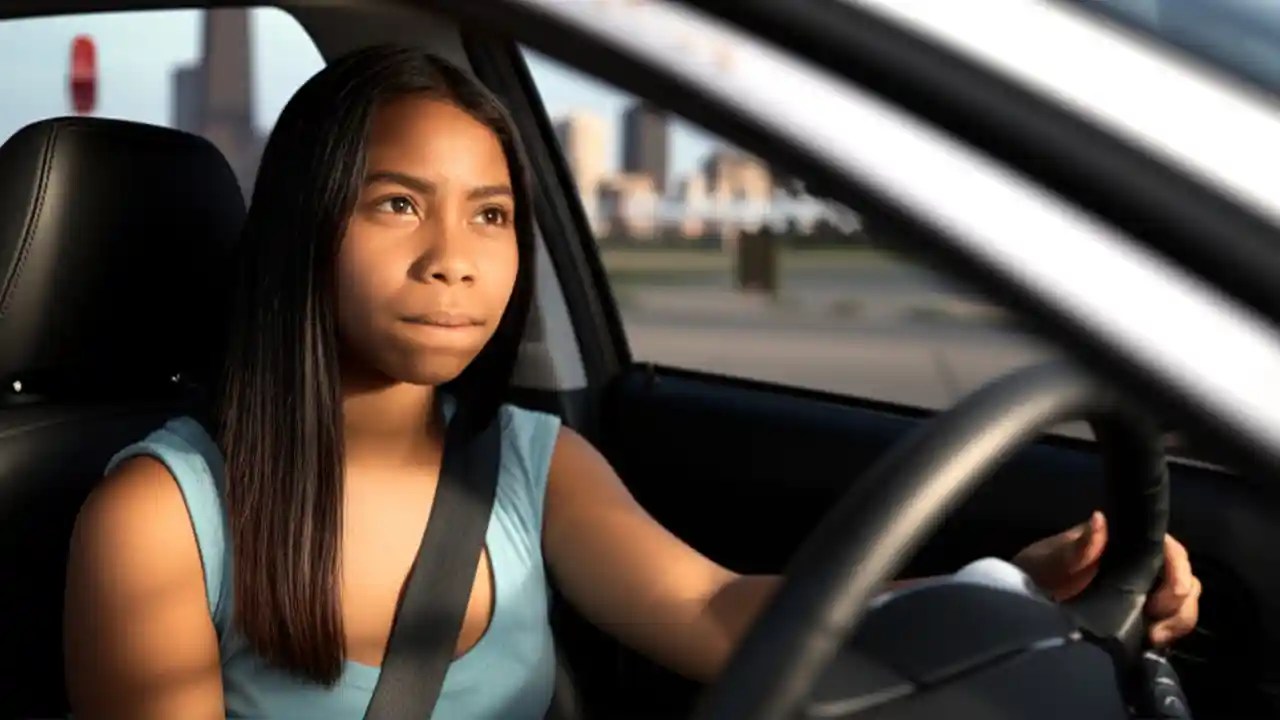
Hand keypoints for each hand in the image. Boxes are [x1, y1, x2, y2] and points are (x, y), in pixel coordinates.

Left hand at [1011, 511, 1200, 646]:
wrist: (1019, 607)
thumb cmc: (1033, 576)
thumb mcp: (1046, 563)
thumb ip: (1075, 548)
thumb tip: (1100, 519)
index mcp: (1119, 543)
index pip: (1165, 547)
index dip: (1176, 568)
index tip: (1164, 594)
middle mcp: (1136, 564)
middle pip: (1182, 577)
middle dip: (1179, 601)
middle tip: (1155, 623)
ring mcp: (1139, 592)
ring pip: (1180, 601)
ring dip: (1177, 620)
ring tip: (1153, 637)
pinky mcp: (1137, 618)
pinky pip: (1167, 623)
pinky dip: (1168, 633)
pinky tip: (1149, 643)